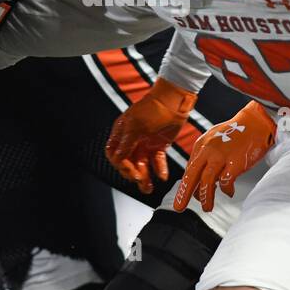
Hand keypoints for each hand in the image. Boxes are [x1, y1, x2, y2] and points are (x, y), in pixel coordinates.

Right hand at [106, 77, 197, 194]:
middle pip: (127, 163)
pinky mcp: (159, 146)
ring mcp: (145, 143)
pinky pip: (156, 161)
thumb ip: (127, 144)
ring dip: (144, 177)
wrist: (175, 100)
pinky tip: (162, 176)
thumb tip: (118, 160)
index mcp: (121, 132)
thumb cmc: (153, 109)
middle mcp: (131, 140)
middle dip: (132, 174)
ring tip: (149, 188)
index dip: (120, 165)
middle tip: (140, 180)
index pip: (114, 154)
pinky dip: (159, 169)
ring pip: (141, 165)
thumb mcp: (136, 125)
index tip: (131, 171)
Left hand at [173, 101, 275, 212]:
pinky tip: (229, 192)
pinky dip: (226, 189)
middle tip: (178, 208)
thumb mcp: (214, 140)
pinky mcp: (236, 161)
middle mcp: (208, 150)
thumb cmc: (236, 133)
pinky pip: (226, 180)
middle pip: (192, 175)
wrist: (256, 122)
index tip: (180, 199)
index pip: (189, 170)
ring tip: (207, 208)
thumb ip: (205, 158)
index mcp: (201, 145)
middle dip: (184, 193)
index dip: (185, 186)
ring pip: (207, 181)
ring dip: (206, 197)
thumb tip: (201, 181)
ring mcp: (222, 156)